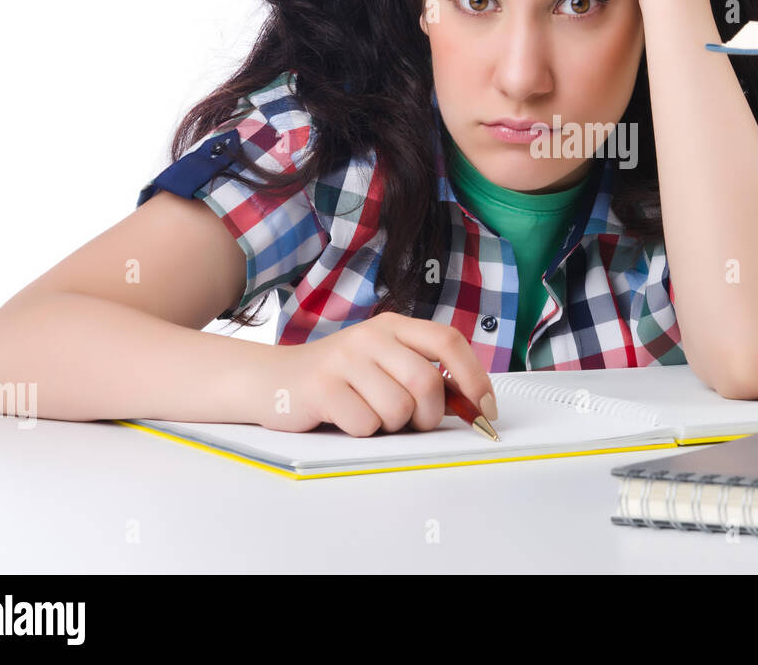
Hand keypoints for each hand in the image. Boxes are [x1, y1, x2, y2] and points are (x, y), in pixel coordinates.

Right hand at [248, 312, 497, 435]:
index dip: (474, 377)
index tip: (485, 408)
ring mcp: (345, 359)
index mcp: (394, 325)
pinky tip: (344, 417)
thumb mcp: (384, 364)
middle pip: (427, 383)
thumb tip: (473, 404)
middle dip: (429, 416)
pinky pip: (365, 425)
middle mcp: (371, 335)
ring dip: (391, 426)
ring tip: (370, 414)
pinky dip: (362, 432)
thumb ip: (425, 375)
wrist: (273, 380)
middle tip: (413, 423)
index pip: (449, 342)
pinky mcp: (322, 387)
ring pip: (398, 410)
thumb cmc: (340, 379)